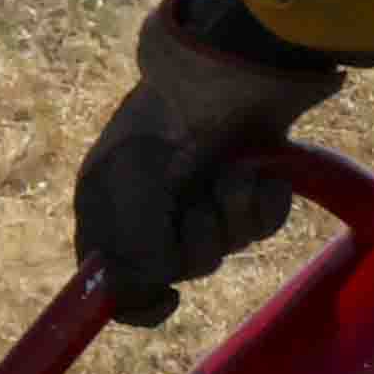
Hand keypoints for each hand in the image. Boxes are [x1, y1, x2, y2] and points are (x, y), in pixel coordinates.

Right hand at [69, 0, 351, 323]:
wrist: (218, 72)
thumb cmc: (159, 126)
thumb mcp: (124, 186)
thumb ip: (136, 250)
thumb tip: (160, 281)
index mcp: (109, 209)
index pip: (116, 280)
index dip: (137, 301)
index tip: (168, 297)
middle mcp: (155, 210)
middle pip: (182, 267)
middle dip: (198, 240)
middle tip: (198, 205)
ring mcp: (204, 198)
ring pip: (227, 244)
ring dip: (232, 214)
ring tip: (231, 174)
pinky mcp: (248, 186)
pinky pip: (264, 222)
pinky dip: (264, 202)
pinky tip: (257, 174)